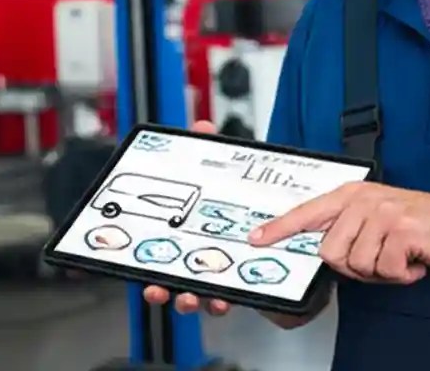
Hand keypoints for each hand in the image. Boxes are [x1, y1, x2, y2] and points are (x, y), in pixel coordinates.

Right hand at [141, 119, 231, 316]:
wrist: (289, 220)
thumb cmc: (245, 200)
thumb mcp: (227, 174)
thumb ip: (210, 151)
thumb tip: (202, 128)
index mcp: (187, 234)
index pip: (162, 249)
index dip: (146, 261)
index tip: (140, 265)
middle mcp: (197, 259)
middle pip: (170, 280)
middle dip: (160, 288)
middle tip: (157, 286)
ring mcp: (217, 276)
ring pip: (195, 296)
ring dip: (188, 300)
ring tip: (191, 297)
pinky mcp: (241, 287)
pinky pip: (227, 300)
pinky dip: (221, 302)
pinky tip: (224, 299)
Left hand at [250, 181, 429, 284]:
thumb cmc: (417, 225)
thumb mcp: (375, 217)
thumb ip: (346, 227)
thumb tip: (321, 251)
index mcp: (351, 195)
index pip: (306, 212)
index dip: (279, 228)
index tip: (257, 238)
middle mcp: (363, 200)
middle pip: (331, 252)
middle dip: (355, 267)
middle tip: (381, 258)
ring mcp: (383, 213)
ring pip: (357, 265)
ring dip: (381, 272)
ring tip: (400, 256)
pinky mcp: (402, 230)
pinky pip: (385, 270)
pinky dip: (402, 275)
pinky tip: (414, 260)